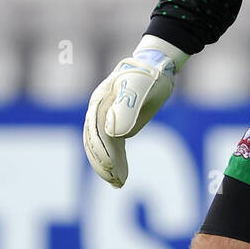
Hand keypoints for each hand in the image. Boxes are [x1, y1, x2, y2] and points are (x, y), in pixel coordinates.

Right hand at [83, 36, 186, 186]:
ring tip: (118, 183)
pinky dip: (114, 161)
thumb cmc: (150, 75)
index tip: (112, 167)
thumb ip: (127, 107)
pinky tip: (121, 176)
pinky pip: (110, 146)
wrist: (155, 65)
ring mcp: (105, 118)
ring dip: (107, 167)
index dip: (103, 151)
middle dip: (103, 164)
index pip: (97, 131)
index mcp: (101, 102)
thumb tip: (113, 131)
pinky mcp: (115, 124)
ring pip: (100, 147)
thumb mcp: (143, 88)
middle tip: (116, 182)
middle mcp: (98, 111)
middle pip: (94, 142)